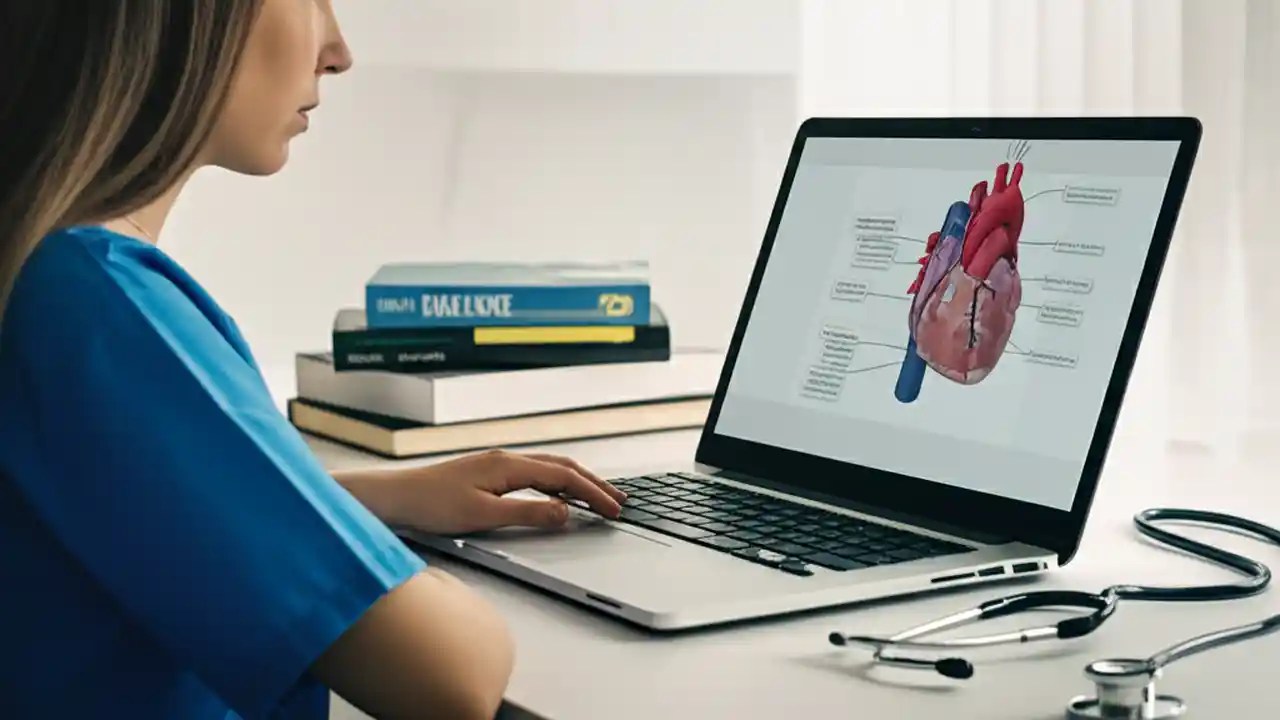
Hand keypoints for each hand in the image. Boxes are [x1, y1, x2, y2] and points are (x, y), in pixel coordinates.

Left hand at [389, 449, 625, 534]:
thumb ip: (528, 513)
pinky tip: (559, 493)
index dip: (593, 493)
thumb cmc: (431, 505)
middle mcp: (506, 459)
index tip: (614, 510)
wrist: (396, 497)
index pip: (564, 477)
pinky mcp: (488, 473)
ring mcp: (497, 464)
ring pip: (550, 467)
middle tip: (619, 501)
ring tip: (599, 495)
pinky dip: (557, 482)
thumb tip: (566, 512)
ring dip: (578, 481)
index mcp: (509, 465)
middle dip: (594, 483)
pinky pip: (535, 473)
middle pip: (563, 466)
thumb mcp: (483, 516)